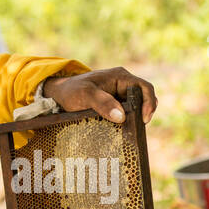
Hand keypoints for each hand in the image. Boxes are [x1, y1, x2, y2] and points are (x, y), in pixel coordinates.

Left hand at [42, 67, 157, 123]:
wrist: (59, 95)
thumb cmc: (71, 91)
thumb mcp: (85, 95)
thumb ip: (102, 103)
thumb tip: (121, 116)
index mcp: (121, 76)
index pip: (145, 87)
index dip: (149, 103)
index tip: (143, 119)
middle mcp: (123, 84)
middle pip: (144, 98)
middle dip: (144, 113)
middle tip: (136, 129)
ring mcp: (119, 95)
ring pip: (136, 108)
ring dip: (135, 119)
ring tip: (129, 132)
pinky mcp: (114, 105)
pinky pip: (127, 113)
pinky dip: (127, 122)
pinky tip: (122, 132)